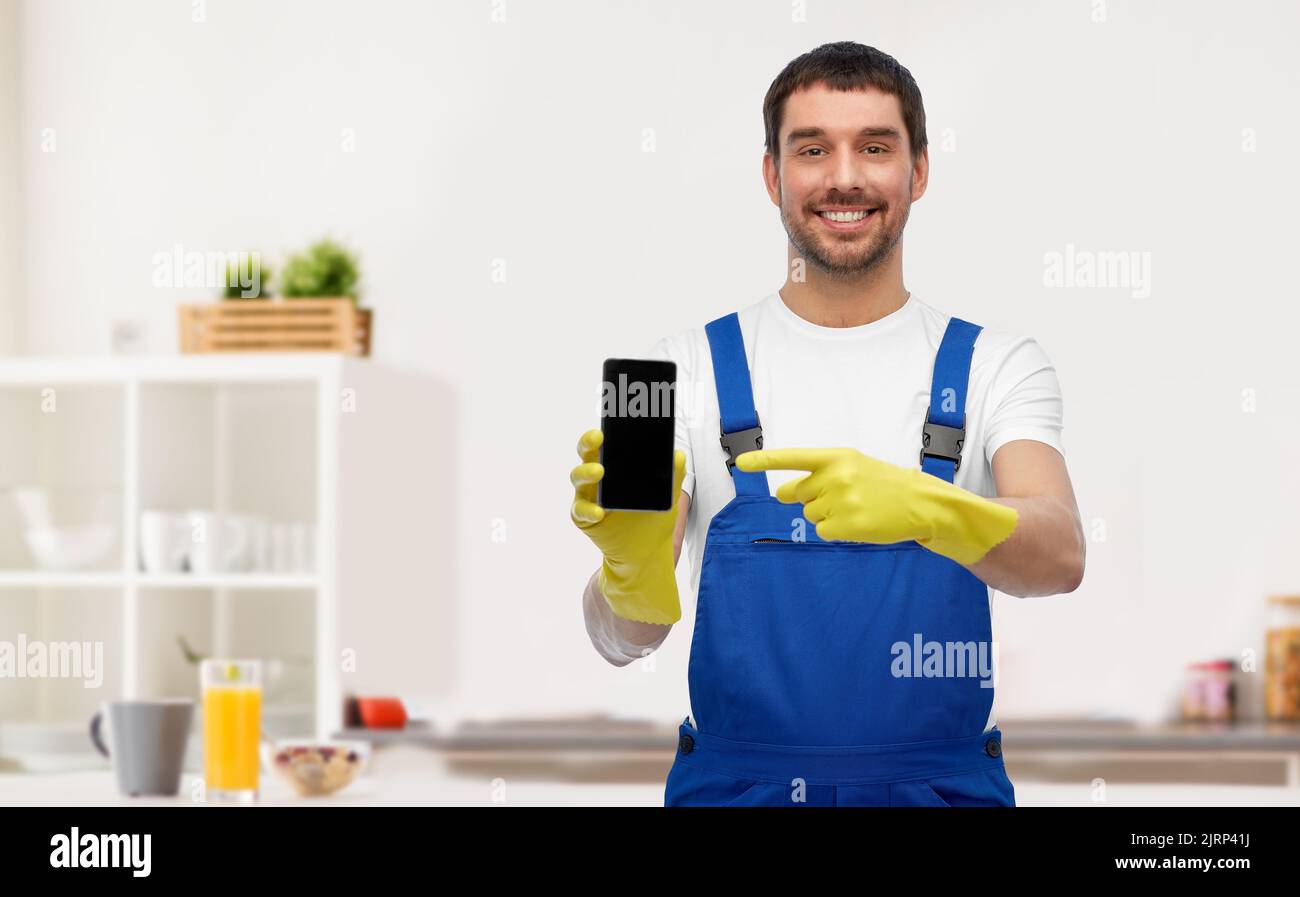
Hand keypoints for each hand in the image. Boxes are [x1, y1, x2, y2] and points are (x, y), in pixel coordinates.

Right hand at [570, 429, 686, 623]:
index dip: (607, 429)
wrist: (646, 552)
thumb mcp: (669, 497)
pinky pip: (581, 510)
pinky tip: (600, 511)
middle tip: (599, 436)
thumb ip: (673, 476)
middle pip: (587, 453)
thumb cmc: (653, 520)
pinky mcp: (585, 518)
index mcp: (616, 465)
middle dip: (589, 442)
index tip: (612, 418)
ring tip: (599, 471)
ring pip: (578, 477)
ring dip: (586, 471)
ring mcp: (588, 496)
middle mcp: (598, 477)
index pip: (607, 442)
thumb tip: (679, 454)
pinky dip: (589, 509)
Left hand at [734, 447, 1017, 565]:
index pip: (793, 458)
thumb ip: (816, 477)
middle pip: (797, 494)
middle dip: (809, 499)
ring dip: (828, 516)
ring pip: (811, 516)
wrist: (921, 502)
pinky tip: (858, 523)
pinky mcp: (849, 526)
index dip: (764, 461)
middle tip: (839, 497)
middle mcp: (836, 477)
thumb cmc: (883, 483)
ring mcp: (842, 502)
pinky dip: (837, 531)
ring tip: (857, 509)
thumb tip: (780, 493)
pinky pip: (824, 533)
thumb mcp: (853, 468)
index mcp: (837, 457)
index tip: (740, 463)